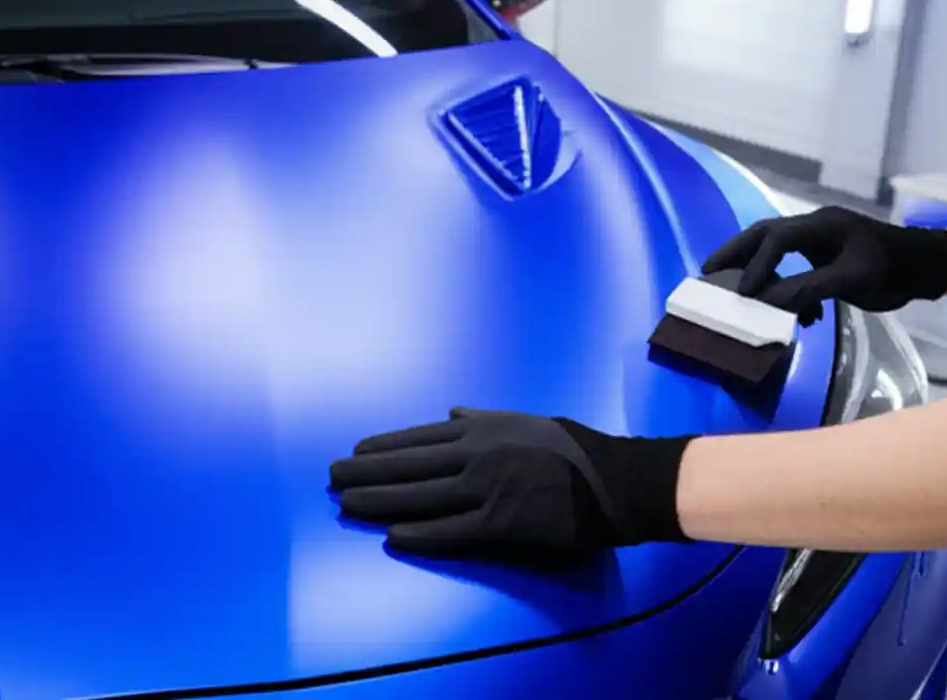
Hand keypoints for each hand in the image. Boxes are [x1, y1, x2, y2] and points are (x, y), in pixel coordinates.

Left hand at [329, 408, 694, 555]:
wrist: (614, 479)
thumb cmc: (574, 448)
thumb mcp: (525, 420)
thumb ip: (484, 418)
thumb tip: (452, 412)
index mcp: (481, 428)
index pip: (418, 438)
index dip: (382, 448)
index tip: (355, 453)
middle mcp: (475, 454)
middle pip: (408, 465)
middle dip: (365, 473)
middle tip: (332, 479)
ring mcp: (485, 489)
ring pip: (419, 496)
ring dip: (378, 501)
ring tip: (346, 505)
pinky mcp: (500, 524)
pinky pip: (450, 530)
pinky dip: (419, 533)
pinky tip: (391, 534)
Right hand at [703, 206, 946, 323]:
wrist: (924, 267)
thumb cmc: (892, 269)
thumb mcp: (852, 280)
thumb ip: (809, 289)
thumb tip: (770, 303)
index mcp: (820, 225)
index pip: (775, 240)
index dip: (755, 266)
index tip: (742, 293)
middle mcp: (814, 227)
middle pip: (763, 235)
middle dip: (735, 254)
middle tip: (708, 272)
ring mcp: (819, 241)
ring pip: (774, 250)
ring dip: (756, 271)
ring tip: (737, 292)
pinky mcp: (825, 257)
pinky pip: (793, 268)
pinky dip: (787, 290)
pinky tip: (797, 316)